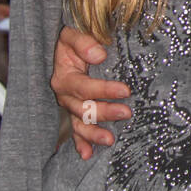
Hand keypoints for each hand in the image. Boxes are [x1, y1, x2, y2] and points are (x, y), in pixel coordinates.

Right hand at [52, 26, 131, 157]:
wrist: (64, 48)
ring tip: (110, 140)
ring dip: (93, 134)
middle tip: (126, 112)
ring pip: (79, 124)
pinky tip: (88, 155)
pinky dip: (80, 143)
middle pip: (83, 109)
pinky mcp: (74, 112)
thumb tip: (100, 55)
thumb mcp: (72, 35)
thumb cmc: (71, 41)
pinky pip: (75, 131)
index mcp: (64, 77)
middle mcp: (64, 95)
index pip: (84, 87)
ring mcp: (69, 106)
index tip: (124, 90)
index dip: (104, 90)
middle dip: (105, 112)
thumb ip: (84, 43)